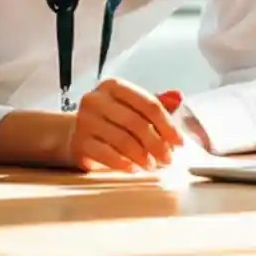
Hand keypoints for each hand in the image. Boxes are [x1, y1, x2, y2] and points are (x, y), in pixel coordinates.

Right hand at [66, 79, 183, 171]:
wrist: (76, 133)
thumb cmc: (110, 119)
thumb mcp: (131, 106)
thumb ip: (155, 103)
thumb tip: (178, 98)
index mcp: (114, 86)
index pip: (148, 104)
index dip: (167, 125)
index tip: (179, 142)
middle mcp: (97, 100)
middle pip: (136, 122)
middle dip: (156, 144)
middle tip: (168, 158)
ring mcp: (85, 121)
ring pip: (122, 140)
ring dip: (142, 156)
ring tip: (152, 165)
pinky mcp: (79, 142)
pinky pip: (106, 154)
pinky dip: (124, 163)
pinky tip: (134, 168)